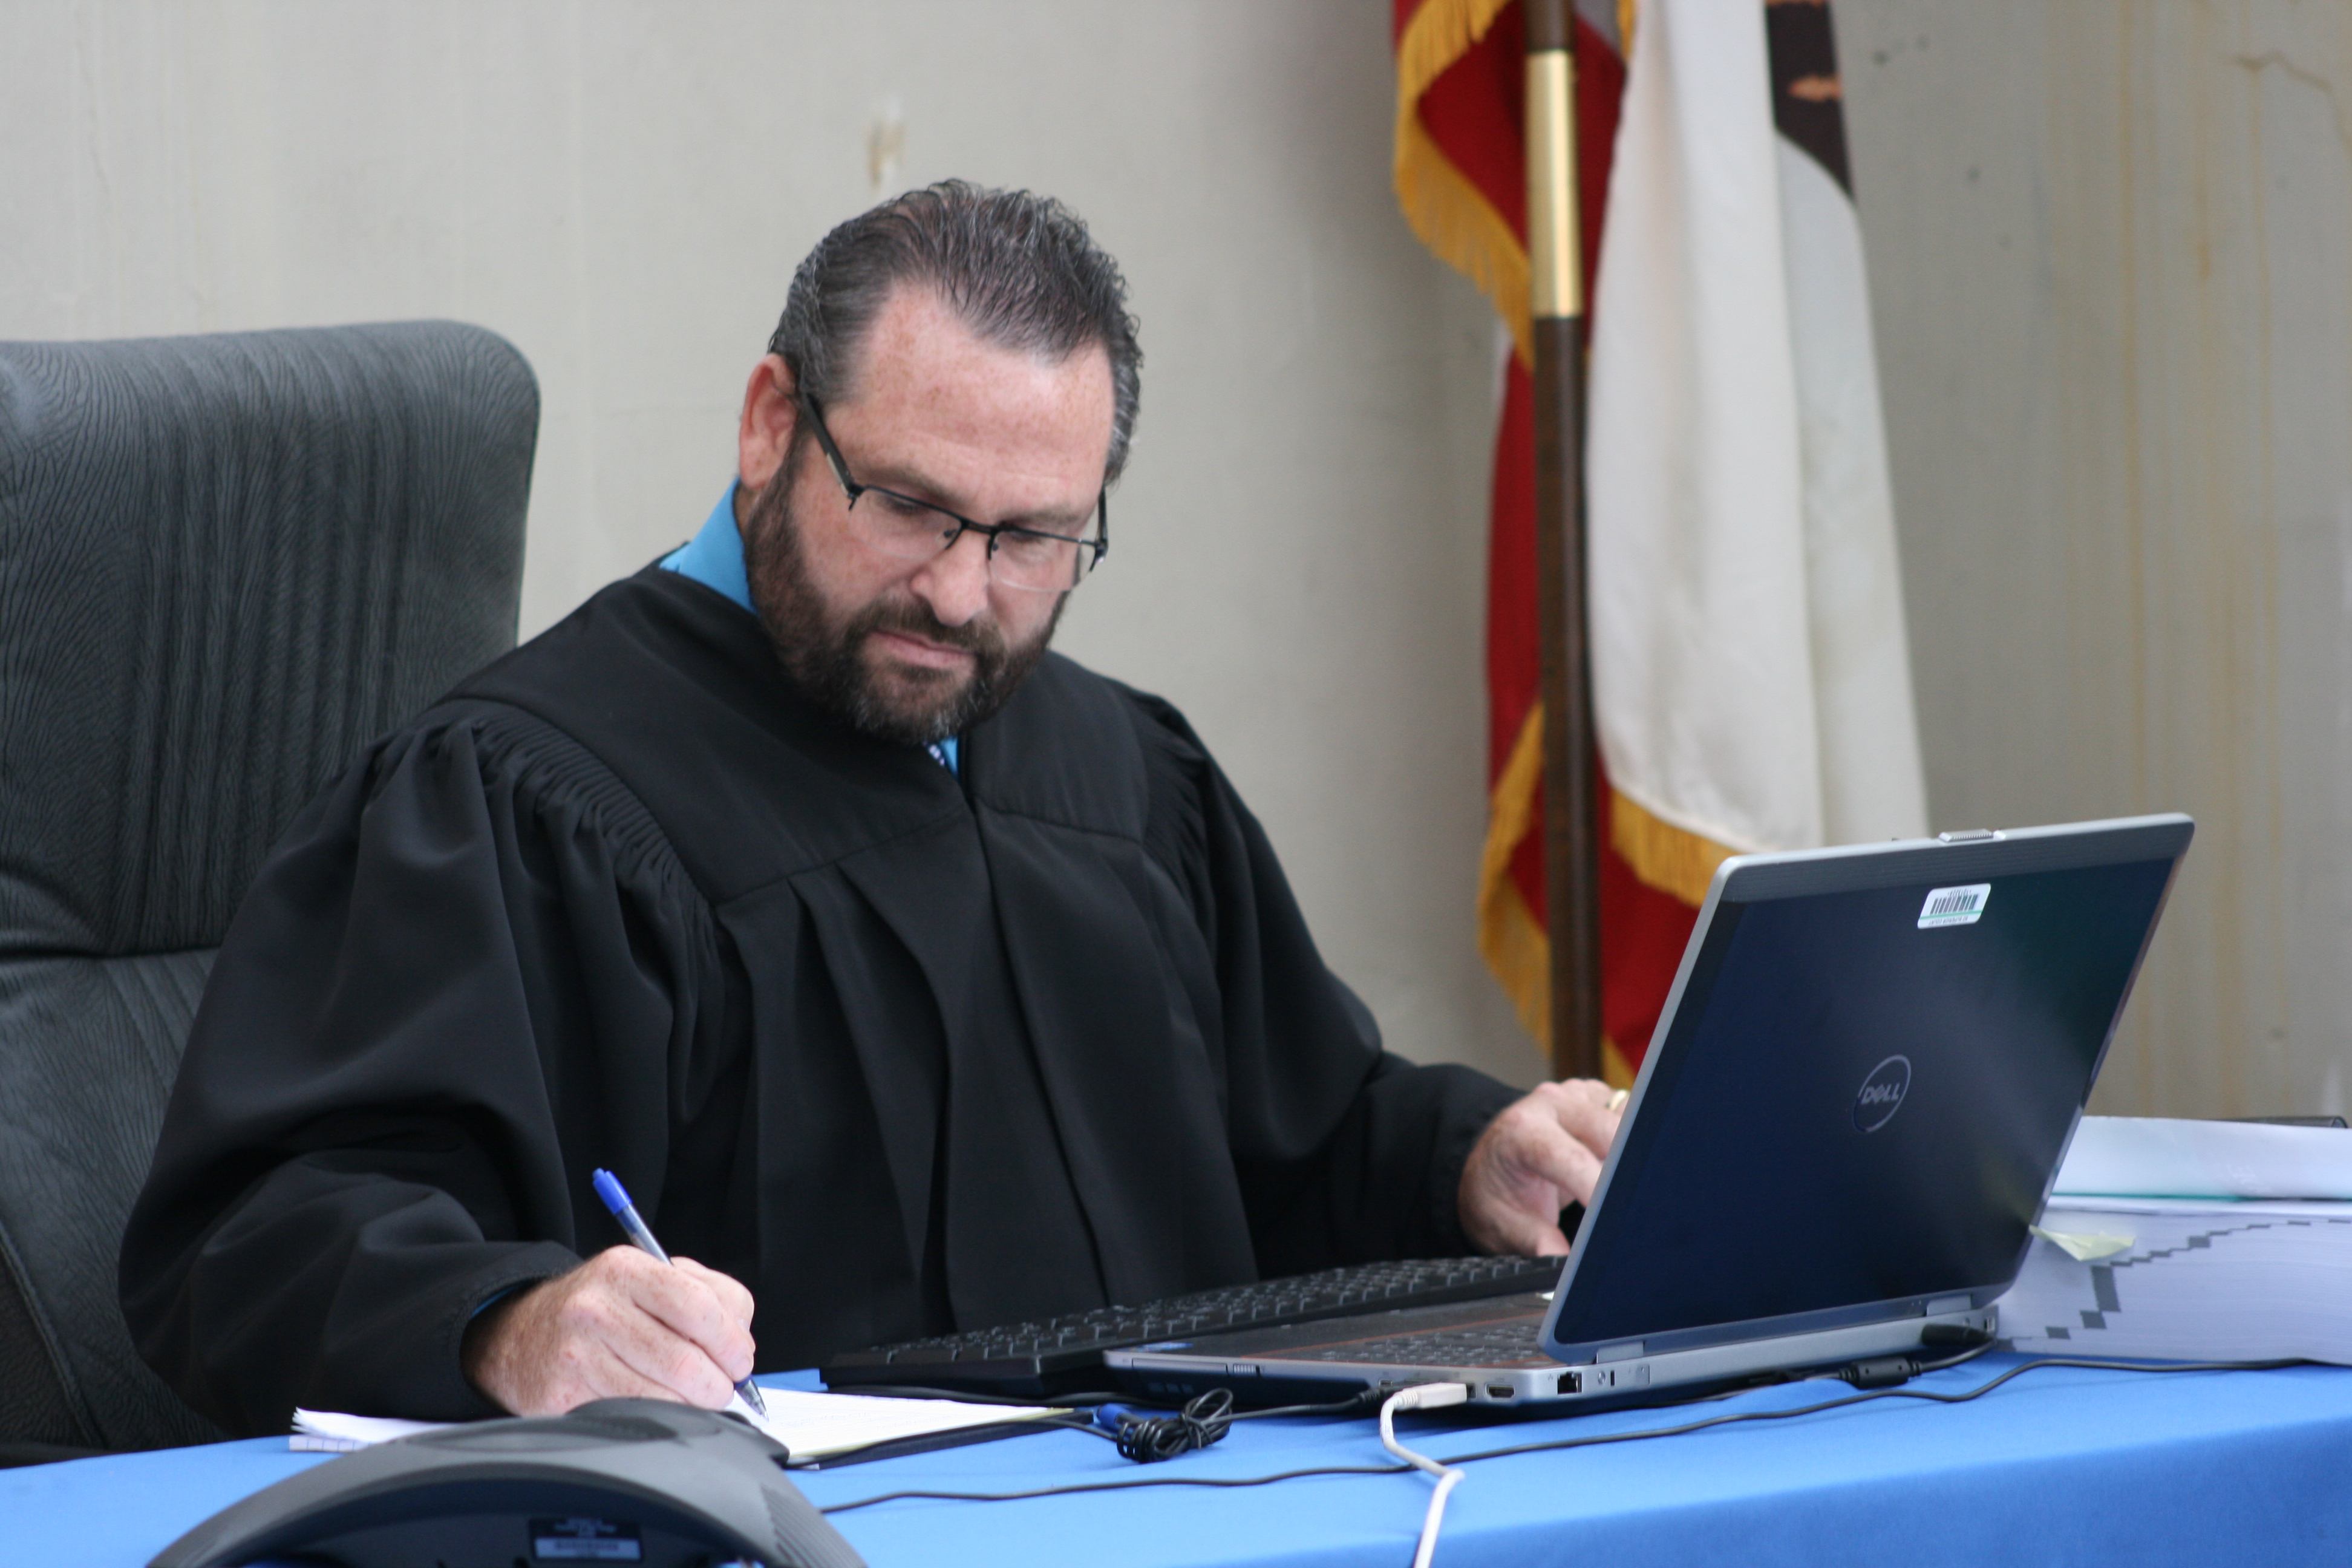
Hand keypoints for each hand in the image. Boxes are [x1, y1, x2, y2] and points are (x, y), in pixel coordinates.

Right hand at [462, 1246, 756, 1416]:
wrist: (523, 1335)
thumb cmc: (604, 1308)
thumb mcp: (652, 1278)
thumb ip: (710, 1296)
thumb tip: (741, 1345)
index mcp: (626, 1269)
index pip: (699, 1306)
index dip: (731, 1341)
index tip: (741, 1360)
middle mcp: (596, 1307)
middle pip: (685, 1361)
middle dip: (718, 1384)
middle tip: (722, 1387)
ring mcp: (576, 1353)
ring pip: (663, 1396)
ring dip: (692, 1405)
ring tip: (693, 1396)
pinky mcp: (562, 1394)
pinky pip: (632, 1415)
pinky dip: (659, 1417)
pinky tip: (658, 1405)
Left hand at [1457, 1079, 1624, 1255]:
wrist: (1491, 1159)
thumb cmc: (1495, 1192)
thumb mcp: (1501, 1224)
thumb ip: (1534, 1241)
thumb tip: (1560, 1259)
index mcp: (1520, 1132)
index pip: (1571, 1158)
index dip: (1599, 1187)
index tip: (1614, 1219)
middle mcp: (1549, 1104)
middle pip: (1609, 1130)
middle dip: (1626, 1170)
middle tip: (1629, 1209)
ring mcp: (1575, 1096)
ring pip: (1626, 1118)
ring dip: (1631, 1153)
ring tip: (1617, 1188)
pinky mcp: (1596, 1096)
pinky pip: (1629, 1114)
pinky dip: (1632, 1142)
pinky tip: (1618, 1167)